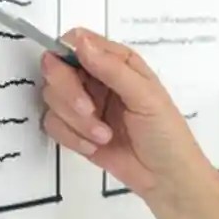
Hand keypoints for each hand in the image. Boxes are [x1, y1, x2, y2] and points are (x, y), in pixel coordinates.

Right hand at [39, 28, 210, 203]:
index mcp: (120, 63)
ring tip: (104, 135)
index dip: (67, 52)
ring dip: (76, 121)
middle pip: (56, 68)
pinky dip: (72, 137)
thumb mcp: (147, 97)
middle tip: (90, 111)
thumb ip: (113, 69)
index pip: (79, 41)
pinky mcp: (75, 128)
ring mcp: (86, 104)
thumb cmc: (167, 134)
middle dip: (69, 92)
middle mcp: (98, 79)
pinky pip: (53, 124)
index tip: (74, 71)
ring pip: (52, 98)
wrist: (165, 177)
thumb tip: (81, 43)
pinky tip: (95, 145)